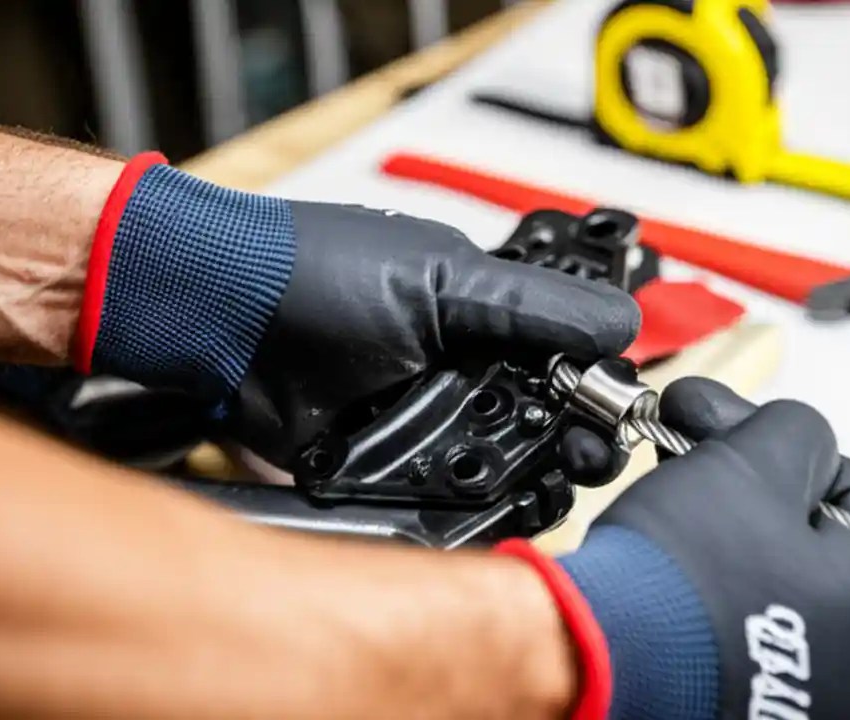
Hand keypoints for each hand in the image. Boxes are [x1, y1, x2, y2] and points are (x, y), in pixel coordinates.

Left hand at [231, 202, 639, 473]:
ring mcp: (428, 425)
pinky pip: (448, 501)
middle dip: (581, 438)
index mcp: (487, 318)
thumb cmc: (318, 273)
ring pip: (507, 466)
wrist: (226, 318)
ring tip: (560, 471)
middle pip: (548, 421)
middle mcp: (464, 372)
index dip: (599, 383)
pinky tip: (507, 501)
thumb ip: (534, 307)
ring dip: (541, 474)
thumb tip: (624, 322)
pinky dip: (481, 507)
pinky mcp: (390, 470)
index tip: (616, 403)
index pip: (568, 357)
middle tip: (588, 447)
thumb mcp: (444, 280)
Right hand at [556, 377, 849, 719]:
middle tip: (700, 484)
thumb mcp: (748, 461)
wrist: (605, 660)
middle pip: (823, 551)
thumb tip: (793, 434)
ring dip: (742, 561)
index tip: (729, 445)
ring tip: (684, 544)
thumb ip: (792, 429)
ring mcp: (837, 706)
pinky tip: (687, 599)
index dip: (784, 458)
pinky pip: (762, 652)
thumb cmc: (685, 575)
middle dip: (760, 509)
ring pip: (793, 602)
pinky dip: (729, 621)